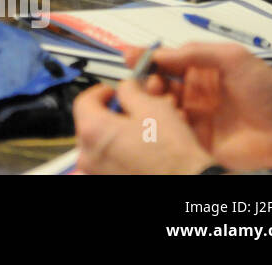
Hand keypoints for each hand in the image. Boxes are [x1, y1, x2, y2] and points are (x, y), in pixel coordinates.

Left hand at [73, 79, 214, 173]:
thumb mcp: (152, 108)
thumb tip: (125, 88)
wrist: (188, 182)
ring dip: (123, 131)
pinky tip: (147, 146)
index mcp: (93, 130)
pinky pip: (112, 159)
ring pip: (105, 142)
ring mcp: (98, 171)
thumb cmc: (171, 153)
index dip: (101, 92)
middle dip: (115, 113)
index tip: (113, 91)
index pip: (84, 101)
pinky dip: (125, 149)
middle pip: (94, 123)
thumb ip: (130, 91)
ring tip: (148, 128)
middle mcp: (89, 154)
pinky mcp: (110, 180)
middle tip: (135, 109)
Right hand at [144, 43, 271, 170]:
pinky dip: (162, 123)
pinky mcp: (195, 139)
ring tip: (158, 97)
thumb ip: (194, 52)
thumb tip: (160, 53)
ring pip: (159, 107)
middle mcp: (194, 94)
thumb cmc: (265, 91)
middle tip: (150, 80)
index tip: (130, 54)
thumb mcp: (231, 58)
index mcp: (202, 72)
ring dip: (152, 100)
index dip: (147, 57)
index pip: (167, 61)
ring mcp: (194, 117)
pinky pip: (170, 131)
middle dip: (147, 79)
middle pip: (157, 84)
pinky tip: (165, 117)